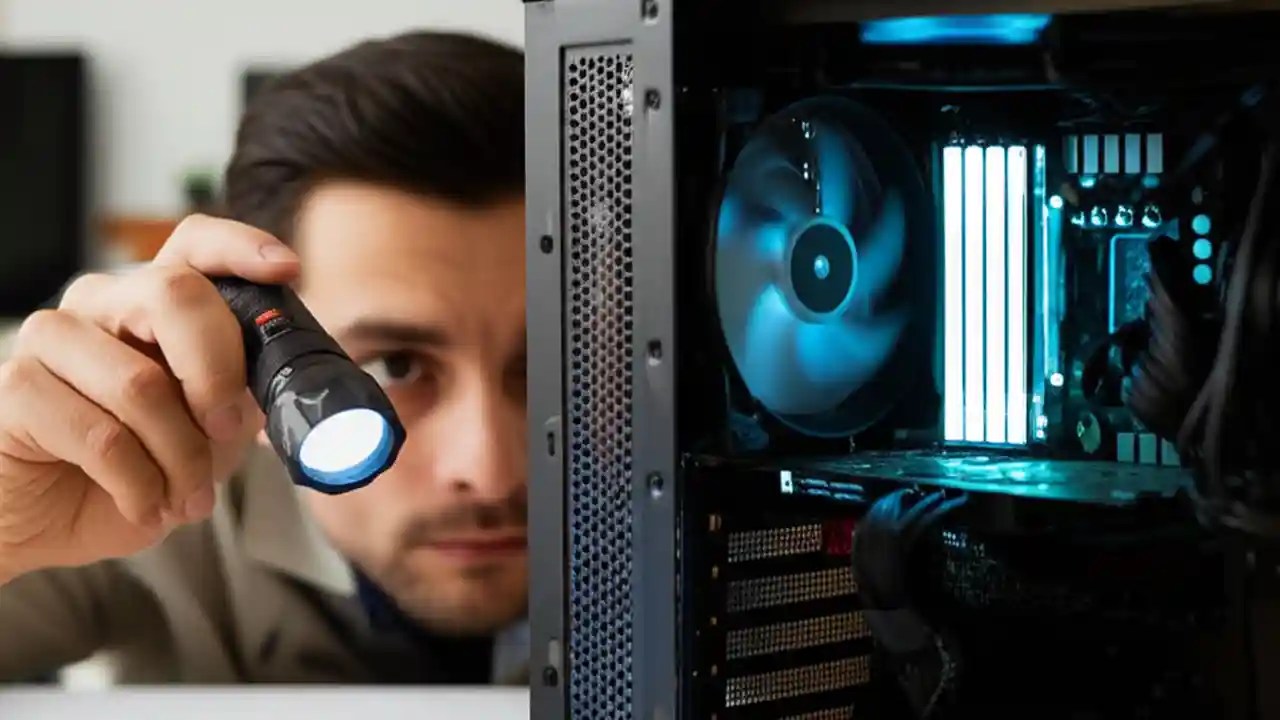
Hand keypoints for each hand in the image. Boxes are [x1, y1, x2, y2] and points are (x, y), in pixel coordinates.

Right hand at [0, 215, 299, 582]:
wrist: (58, 520)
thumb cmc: (142, 463)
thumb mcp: (216, 426)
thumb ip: (249, 390)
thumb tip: (298, 386)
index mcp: (156, 299)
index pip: (196, 242)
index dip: (241, 247)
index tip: (286, 270)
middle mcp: (102, 302)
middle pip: (174, 295)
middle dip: (217, 373)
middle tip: (227, 431)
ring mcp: (52, 338)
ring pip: (141, 384)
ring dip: (181, 458)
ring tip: (188, 496)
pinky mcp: (17, 388)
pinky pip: (102, 438)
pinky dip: (140, 486)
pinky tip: (145, 504)